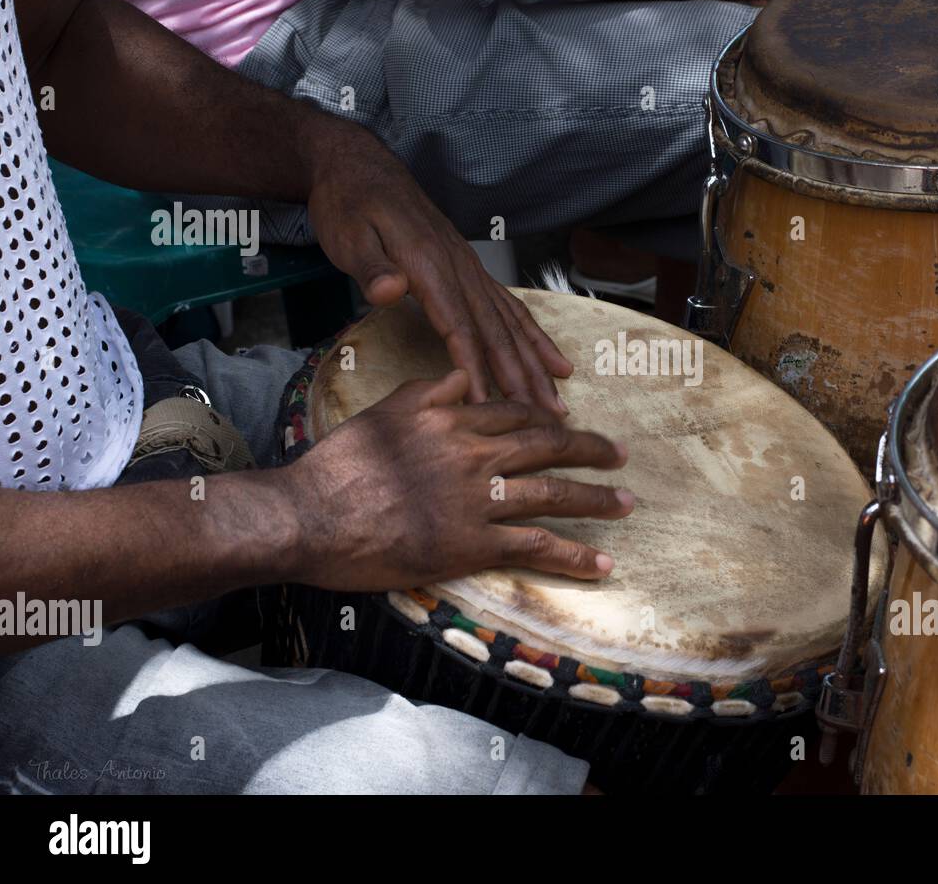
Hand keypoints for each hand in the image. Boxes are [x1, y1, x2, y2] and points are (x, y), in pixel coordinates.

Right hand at [287, 371, 634, 590]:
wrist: (311, 515)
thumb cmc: (339, 466)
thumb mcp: (384, 411)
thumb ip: (429, 391)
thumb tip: (464, 373)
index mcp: (452, 418)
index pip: (515, 413)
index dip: (547, 418)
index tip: (568, 424)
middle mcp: (475, 453)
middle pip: (548, 446)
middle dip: (590, 450)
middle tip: (619, 455)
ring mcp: (478, 499)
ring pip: (552, 494)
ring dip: (596, 499)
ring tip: (626, 504)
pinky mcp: (472, 543)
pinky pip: (535, 547)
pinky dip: (573, 556)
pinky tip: (600, 564)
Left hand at [305, 127, 571, 414]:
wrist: (358, 167)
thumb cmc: (348, 204)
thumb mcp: (347, 234)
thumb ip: (372, 266)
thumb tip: (390, 290)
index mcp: (430, 265)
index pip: (459, 327)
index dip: (475, 368)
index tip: (488, 406)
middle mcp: (460, 268)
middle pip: (497, 332)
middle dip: (523, 378)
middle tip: (547, 418)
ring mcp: (469, 268)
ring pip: (511, 323)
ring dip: (536, 363)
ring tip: (559, 398)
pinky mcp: (469, 269)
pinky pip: (510, 307)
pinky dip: (534, 335)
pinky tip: (551, 358)